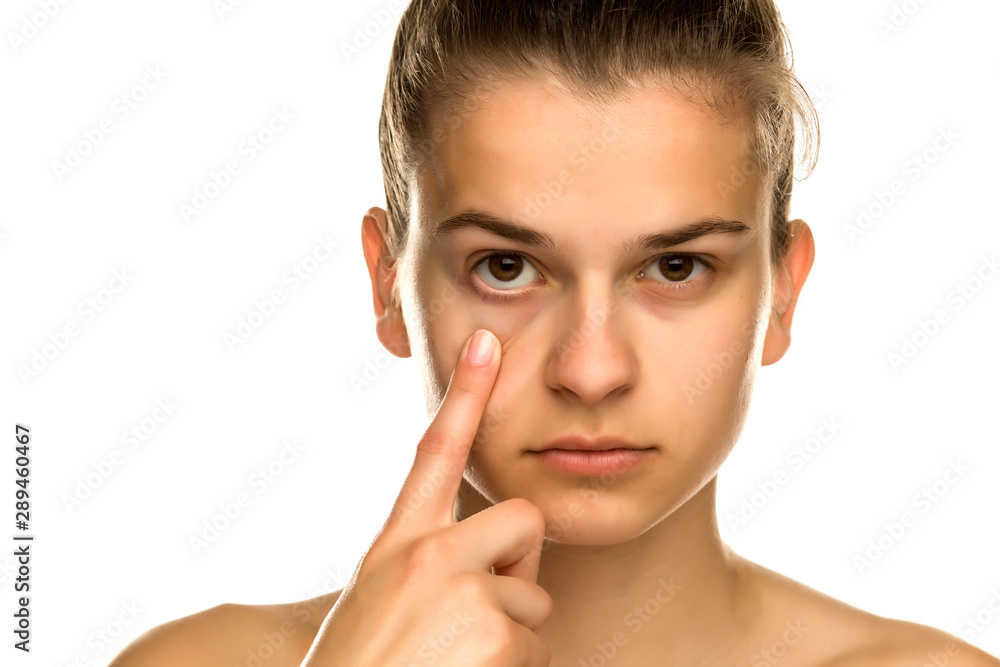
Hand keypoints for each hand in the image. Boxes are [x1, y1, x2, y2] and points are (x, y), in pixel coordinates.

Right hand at [301, 329, 551, 666]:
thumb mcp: (381, 602)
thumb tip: (506, 553)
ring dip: (511, 638)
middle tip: (477, 618)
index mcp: (395, 545)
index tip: (487, 341)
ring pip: (535, 599)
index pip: (435, 452)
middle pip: (524, 524)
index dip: (464, 392)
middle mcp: (428, 555)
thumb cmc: (362, 666)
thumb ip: (430, 564)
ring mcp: (463, 591)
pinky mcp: (497, 632)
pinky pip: (540, 647)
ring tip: (455, 666)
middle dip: (518, 568)